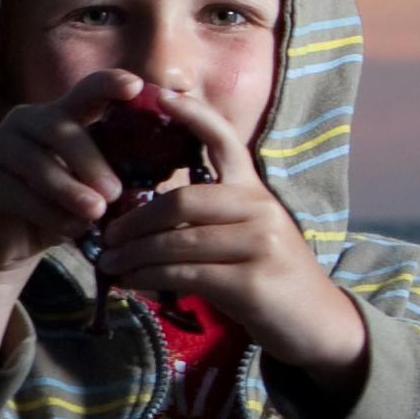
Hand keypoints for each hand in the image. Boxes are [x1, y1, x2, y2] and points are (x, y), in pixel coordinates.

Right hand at [0, 68, 168, 361]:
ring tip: (96, 214)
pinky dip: (49, 214)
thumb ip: (112, 171)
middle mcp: (22, 122)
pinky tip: (71, 229)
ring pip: (39, 164)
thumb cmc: (56, 209)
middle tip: (115, 192)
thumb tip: (160, 168)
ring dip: (71, 191)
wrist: (4, 246)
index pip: (84, 91)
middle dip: (90, 160)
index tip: (135, 87)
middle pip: (59, 127)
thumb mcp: (87, 187)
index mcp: (55, 115)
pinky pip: (20, 195)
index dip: (109, 85)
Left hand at [93, 98, 369, 407]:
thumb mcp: (242, 236)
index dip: (193, 115)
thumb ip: (203, 220)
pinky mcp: (251, 281)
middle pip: (182, 201)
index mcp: (254, 190)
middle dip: (135, 220)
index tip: (161, 95)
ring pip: (178, 241)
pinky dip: (149, 278)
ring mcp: (259, 244)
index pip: (224, 140)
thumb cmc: (266, 277)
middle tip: (105, 236)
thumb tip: (140, 219)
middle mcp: (259, 209)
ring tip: (107, 263)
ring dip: (134, 254)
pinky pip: (186, 274)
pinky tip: (129, 283)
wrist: (313, 323)